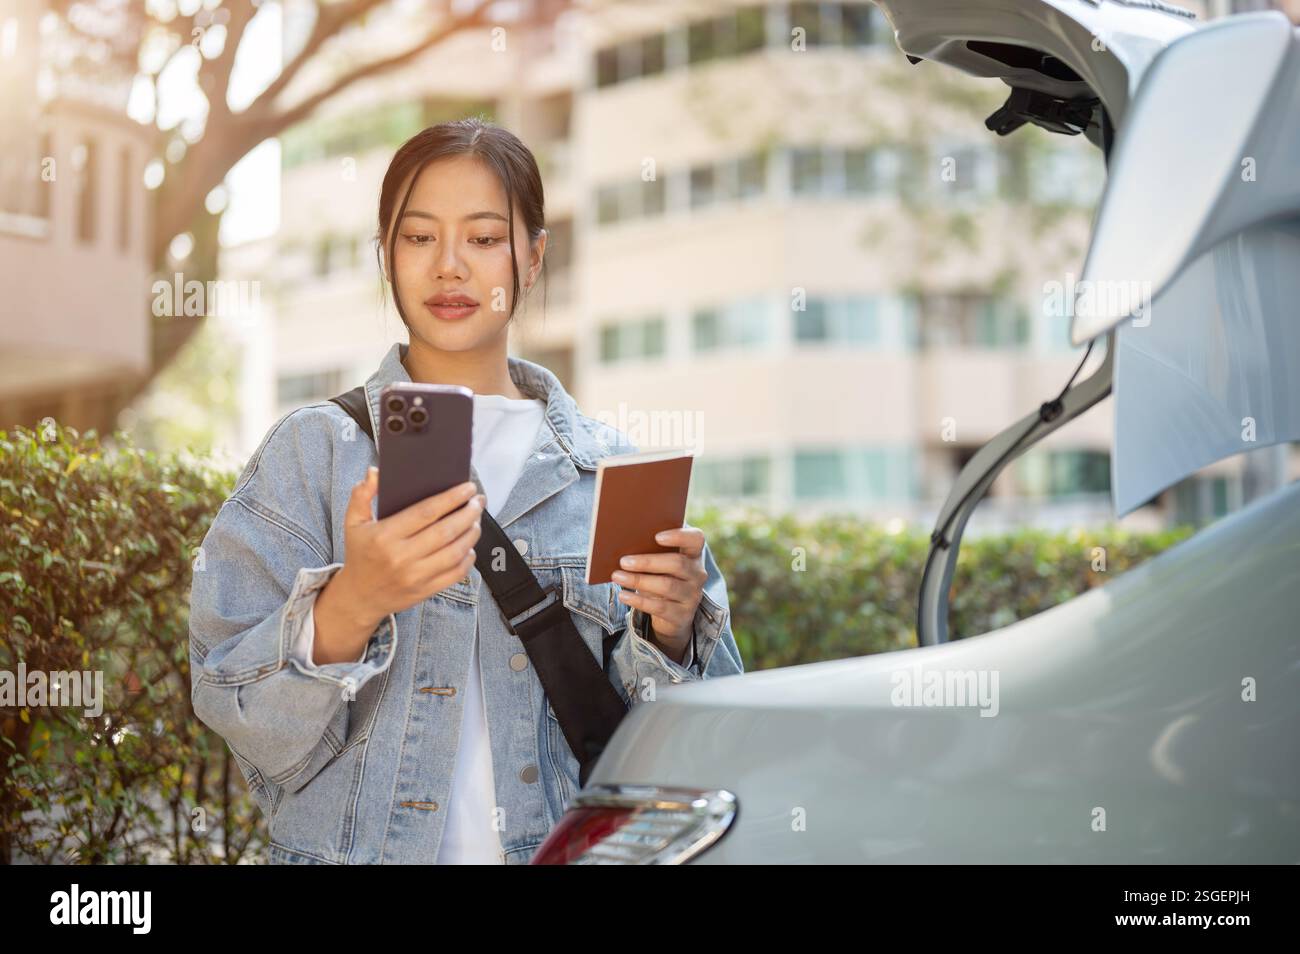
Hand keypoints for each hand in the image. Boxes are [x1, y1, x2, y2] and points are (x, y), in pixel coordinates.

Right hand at [331, 468, 484, 626]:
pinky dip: (468, 558)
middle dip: (468, 513)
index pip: (426, 512)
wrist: (360, 597)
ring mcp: (415, 576)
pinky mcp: (426, 590)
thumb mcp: (353, 522)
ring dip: (472, 533)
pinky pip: (456, 573)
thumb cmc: (360, 554)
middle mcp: (401, 557)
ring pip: (455, 552)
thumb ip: (362, 495)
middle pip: (446, 531)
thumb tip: (375, 472)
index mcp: (385, 535)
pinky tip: (470, 545)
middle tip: (478, 501)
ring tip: (477, 519)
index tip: (467, 488)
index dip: (452, 498)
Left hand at [610, 527, 706, 661]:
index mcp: (693, 554)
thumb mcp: (660, 563)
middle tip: (624, 561)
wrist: (672, 613)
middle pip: (677, 563)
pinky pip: (660, 607)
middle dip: (648, 562)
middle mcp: (697, 574)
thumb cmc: (661, 577)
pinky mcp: (683, 615)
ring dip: (639, 580)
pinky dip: (639, 601)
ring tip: (617, 576)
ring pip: (667, 586)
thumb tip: (622, 546)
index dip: (679, 536)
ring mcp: (693, 595)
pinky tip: (623, 595)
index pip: (696, 539)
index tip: (656, 537)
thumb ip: (650, 551)